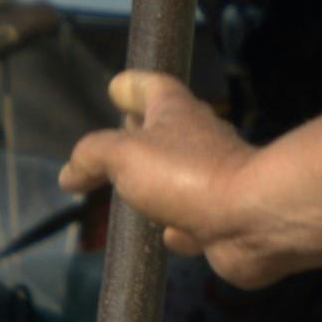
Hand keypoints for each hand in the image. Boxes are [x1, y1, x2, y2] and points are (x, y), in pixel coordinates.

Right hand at [61, 70, 314, 287]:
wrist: (252, 218)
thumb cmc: (186, 174)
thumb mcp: (123, 154)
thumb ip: (93, 157)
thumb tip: (70, 173)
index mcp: (177, 113)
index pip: (153, 86)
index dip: (133, 84)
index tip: (117, 87)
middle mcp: (199, 142)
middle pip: (167, 131)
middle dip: (142, 133)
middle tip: (119, 137)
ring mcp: (213, 182)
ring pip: (179, 179)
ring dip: (158, 184)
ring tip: (133, 192)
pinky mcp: (222, 221)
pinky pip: (193, 221)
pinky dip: (178, 228)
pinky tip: (168, 236)